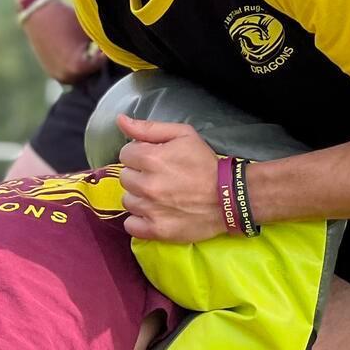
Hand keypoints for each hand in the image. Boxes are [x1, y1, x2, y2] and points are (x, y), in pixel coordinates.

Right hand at [21, 1, 105, 83]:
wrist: (38, 13)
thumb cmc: (67, 19)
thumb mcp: (90, 31)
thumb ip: (103, 44)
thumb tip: (115, 51)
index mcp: (78, 66)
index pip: (102, 65)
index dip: (108, 54)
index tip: (112, 45)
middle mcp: (67, 76)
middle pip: (92, 76)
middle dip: (98, 65)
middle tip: (103, 52)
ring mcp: (57, 76)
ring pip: (80, 78)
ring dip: (87, 69)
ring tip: (91, 54)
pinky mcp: (51, 73)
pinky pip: (69, 75)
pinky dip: (76, 69)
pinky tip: (78, 55)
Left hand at [116, 114, 223, 242]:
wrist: (229, 197)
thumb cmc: (205, 163)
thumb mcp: (183, 135)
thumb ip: (149, 128)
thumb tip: (120, 120)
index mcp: (150, 158)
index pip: (125, 154)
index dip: (139, 155)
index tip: (154, 160)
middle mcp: (146, 185)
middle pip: (125, 178)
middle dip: (139, 175)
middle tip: (159, 178)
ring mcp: (150, 209)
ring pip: (127, 200)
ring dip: (139, 197)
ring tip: (159, 196)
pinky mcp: (156, 230)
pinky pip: (130, 225)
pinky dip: (139, 220)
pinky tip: (154, 213)